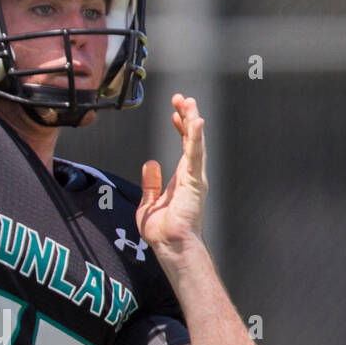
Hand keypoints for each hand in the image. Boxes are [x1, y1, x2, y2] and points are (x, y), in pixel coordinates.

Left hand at [136, 94, 207, 258]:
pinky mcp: (194, 181)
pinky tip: (195, 121)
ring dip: (192, 120)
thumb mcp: (150, 202)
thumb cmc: (163, 231)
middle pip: (192, 139)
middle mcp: (192, 175)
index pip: (184, 146)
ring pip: (195, 142)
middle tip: (181, 98)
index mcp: (182, 179)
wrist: (170, 246)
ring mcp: (195, 177)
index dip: (180, 127)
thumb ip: (151, 183)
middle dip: (187, 117)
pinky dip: (195, 137)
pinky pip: (195, 154)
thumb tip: (150, 164)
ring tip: (188, 102)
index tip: (174, 112)